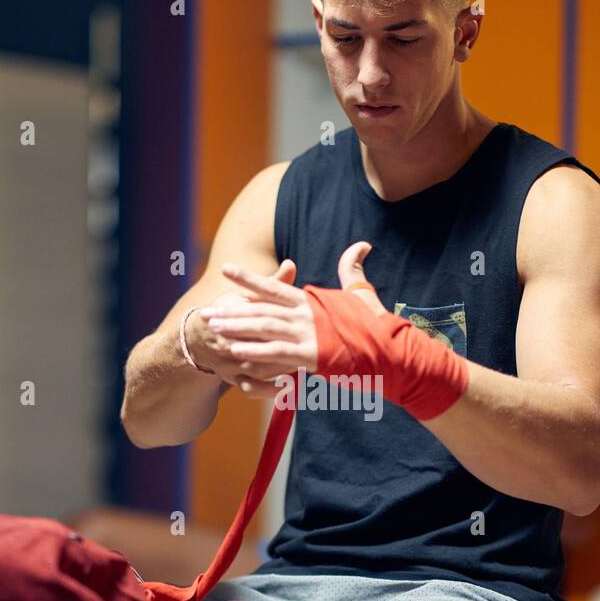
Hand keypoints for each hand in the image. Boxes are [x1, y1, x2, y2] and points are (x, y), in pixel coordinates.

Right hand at [186, 260, 298, 387]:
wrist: (197, 338)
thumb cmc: (230, 311)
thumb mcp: (246, 296)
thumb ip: (272, 285)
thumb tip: (291, 264)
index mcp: (236, 314)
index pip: (261, 317)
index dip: (284, 320)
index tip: (308, 320)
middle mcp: (232, 339)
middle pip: (259, 343)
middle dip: (284, 346)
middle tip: (310, 347)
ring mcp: (232, 362)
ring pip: (257, 367)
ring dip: (279, 369)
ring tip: (303, 366)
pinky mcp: (233, 379)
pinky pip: (251, 388)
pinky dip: (267, 390)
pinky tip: (286, 388)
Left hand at [204, 241, 385, 400]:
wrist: (392, 351)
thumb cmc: (377, 326)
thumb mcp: (363, 295)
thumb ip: (353, 271)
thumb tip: (361, 245)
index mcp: (312, 300)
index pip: (274, 286)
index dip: (249, 278)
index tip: (226, 270)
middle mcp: (306, 315)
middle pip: (261, 309)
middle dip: (232, 311)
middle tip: (207, 313)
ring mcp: (308, 334)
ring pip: (264, 328)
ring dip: (237, 329)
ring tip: (213, 329)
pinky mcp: (312, 354)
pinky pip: (278, 353)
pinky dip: (256, 353)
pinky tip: (235, 352)